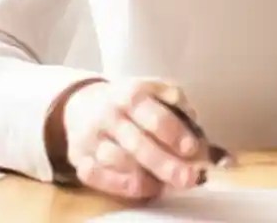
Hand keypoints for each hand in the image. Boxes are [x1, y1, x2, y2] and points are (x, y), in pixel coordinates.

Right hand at [50, 78, 208, 199]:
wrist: (84, 103)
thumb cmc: (132, 101)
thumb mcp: (157, 91)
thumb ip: (179, 107)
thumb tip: (198, 131)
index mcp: (132, 94)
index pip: (155, 117)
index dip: (175, 134)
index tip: (192, 150)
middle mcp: (109, 116)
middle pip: (138, 144)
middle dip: (165, 164)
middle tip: (188, 178)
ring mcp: (91, 138)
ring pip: (118, 163)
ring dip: (146, 177)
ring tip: (167, 184)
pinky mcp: (78, 158)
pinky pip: (97, 178)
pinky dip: (121, 186)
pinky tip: (143, 187)